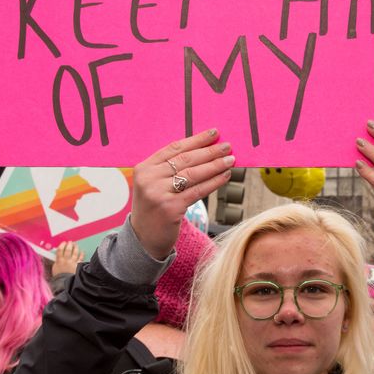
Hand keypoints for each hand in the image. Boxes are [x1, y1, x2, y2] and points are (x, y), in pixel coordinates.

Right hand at [52, 241, 84, 275]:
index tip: (63, 242)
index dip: (62, 245)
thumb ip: (56, 261)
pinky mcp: (78, 265)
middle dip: (69, 245)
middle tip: (70, 242)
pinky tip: (82, 251)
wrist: (64, 283)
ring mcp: (72, 262)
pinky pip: (81, 258)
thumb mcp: (54, 268)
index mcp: (59, 261)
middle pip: (68, 250)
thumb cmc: (59, 277)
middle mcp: (66, 260)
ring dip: (75, 247)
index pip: (60, 250)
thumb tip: (57, 256)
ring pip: (75, 253)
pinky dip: (82, 254)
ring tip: (75, 245)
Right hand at [131, 129, 233, 259]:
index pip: (174, 148)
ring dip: (215, 165)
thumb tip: (203, 151)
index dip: (196, 139)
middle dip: (209, 151)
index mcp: (144, 168)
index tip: (213, 133)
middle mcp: (149, 179)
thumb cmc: (154, 209)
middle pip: (185, 159)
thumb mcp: (154, 185)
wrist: (143, 240)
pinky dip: (214, 182)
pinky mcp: (171, 208)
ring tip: (230, 160)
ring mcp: (158, 193)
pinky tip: (225, 176)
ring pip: (193, 174)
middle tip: (227, 146)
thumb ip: (169, 169)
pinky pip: (198, 191)